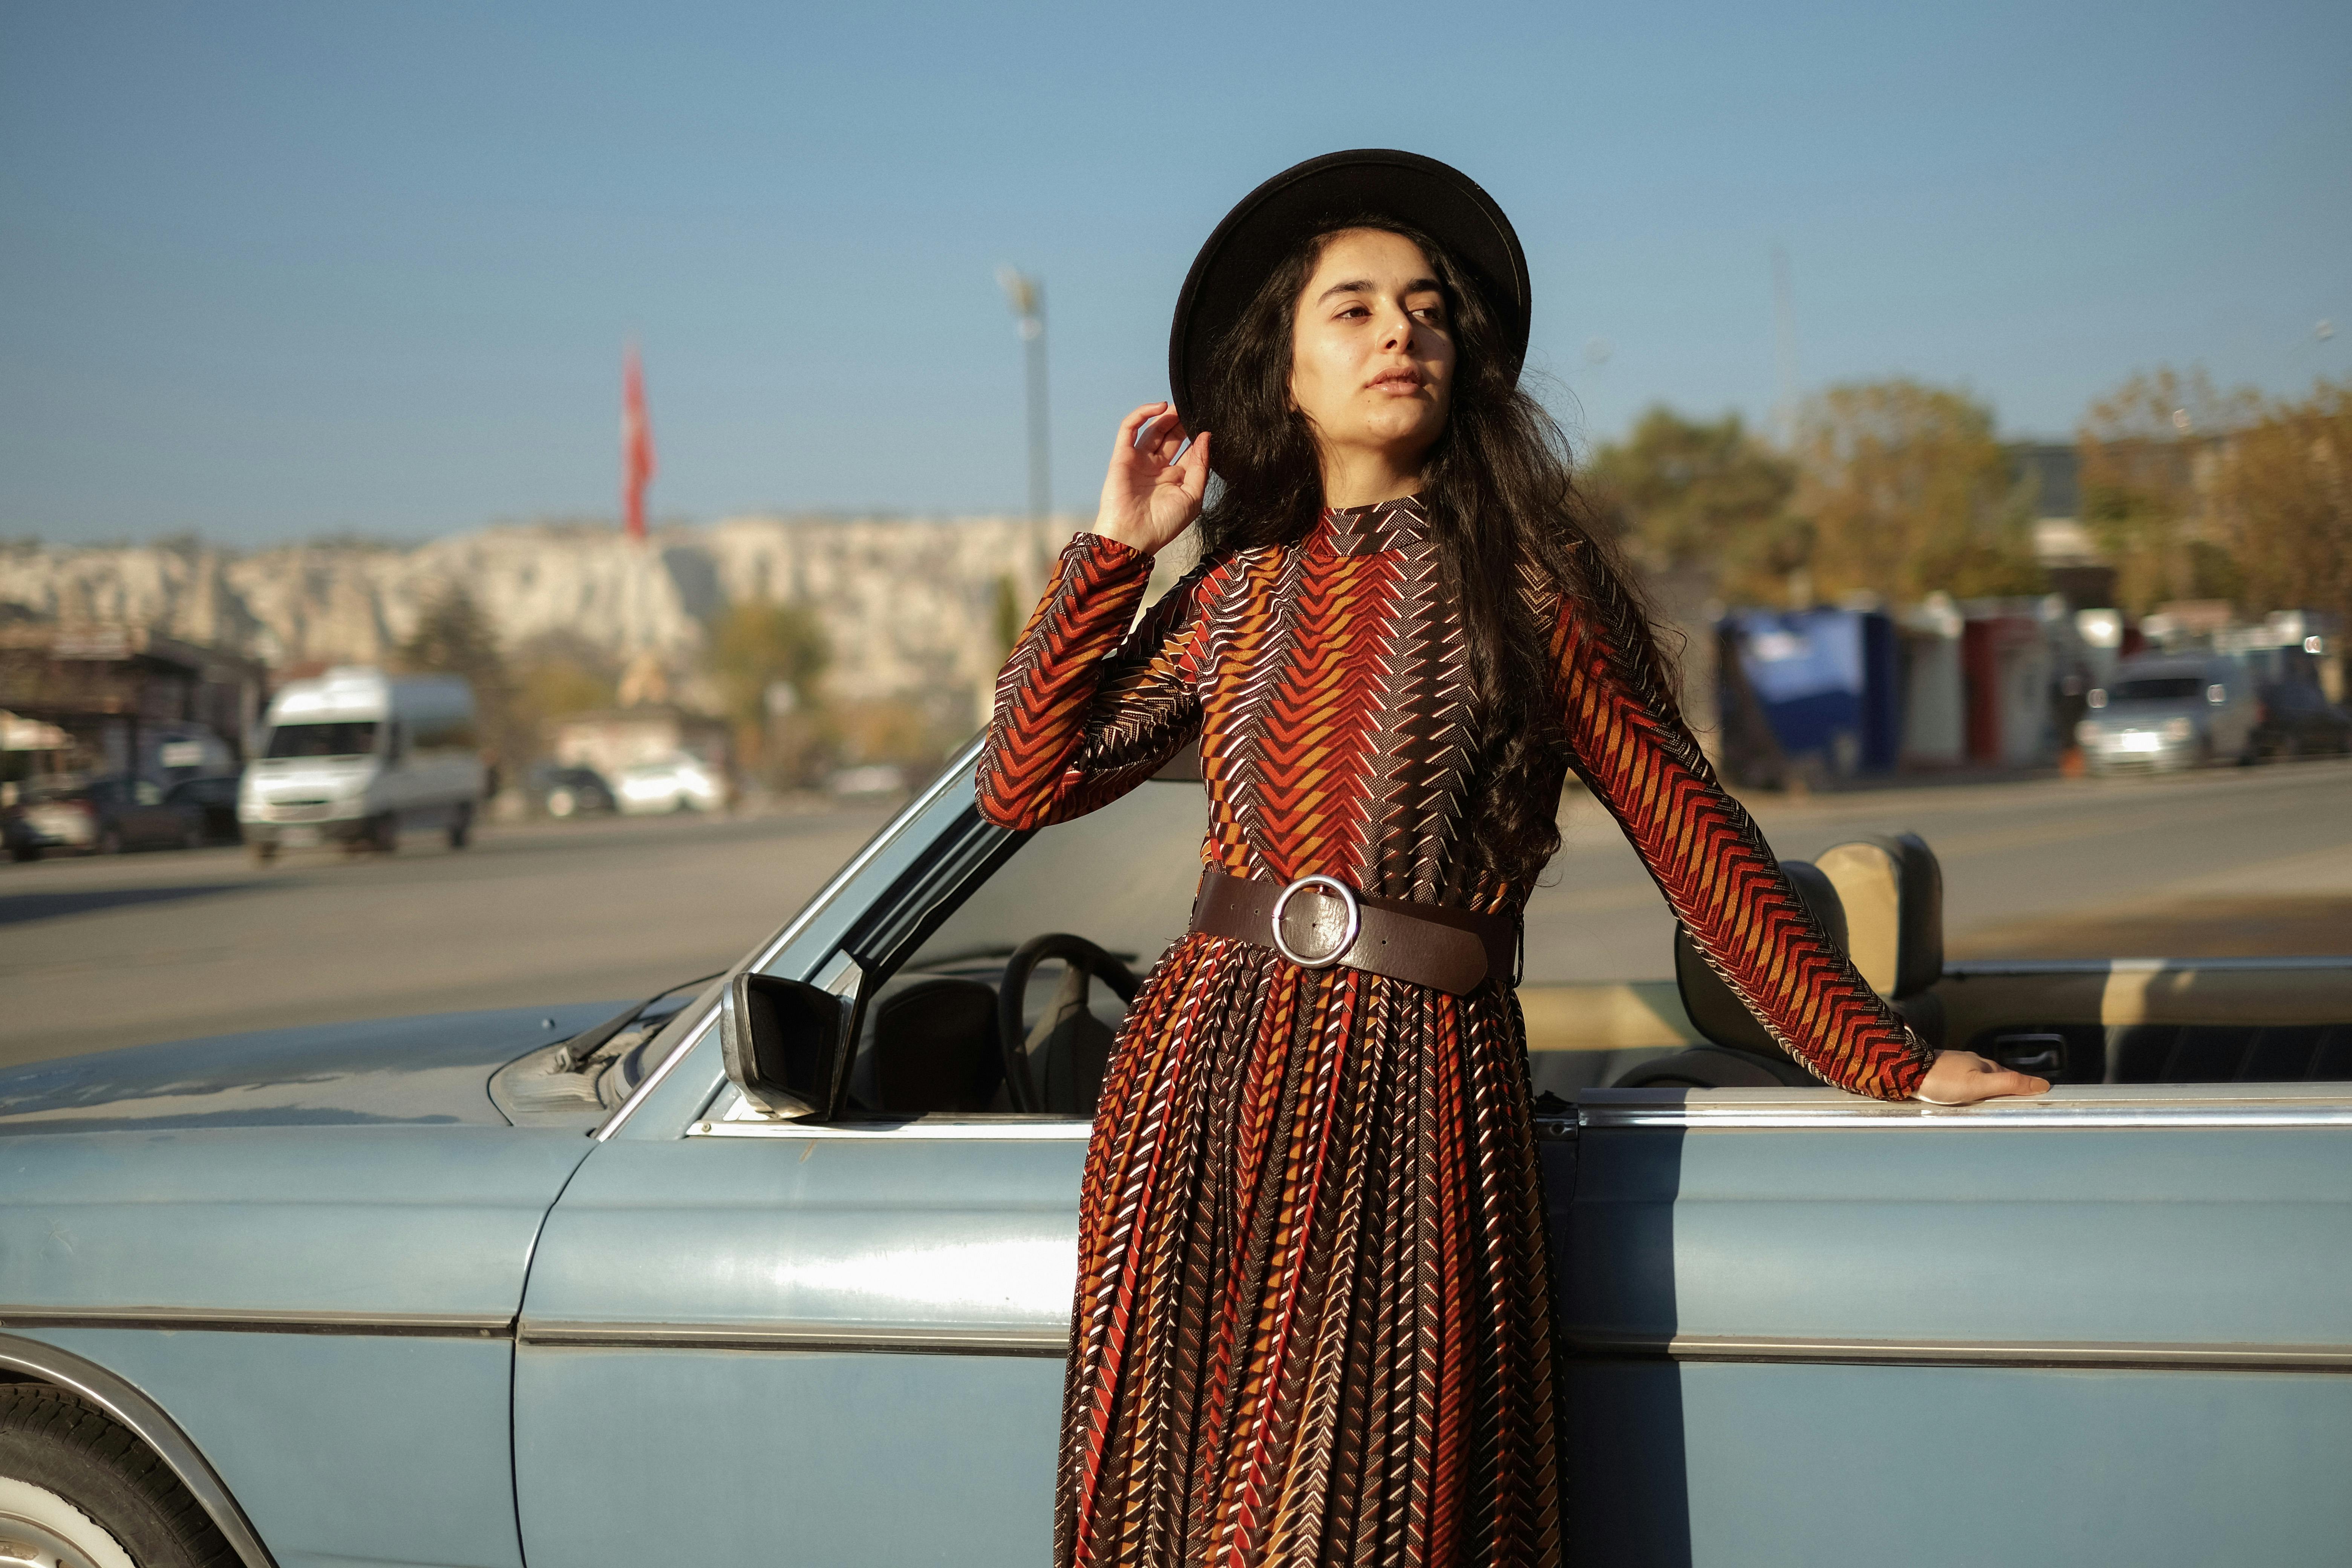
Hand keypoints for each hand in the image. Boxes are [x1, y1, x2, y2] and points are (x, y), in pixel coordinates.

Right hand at [1092, 402, 1208, 554]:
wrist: (1132, 537)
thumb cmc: (1164, 524)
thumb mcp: (1193, 496)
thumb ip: (1201, 466)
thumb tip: (1206, 437)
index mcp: (1176, 479)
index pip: (1189, 451)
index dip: (1199, 438)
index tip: (1210, 424)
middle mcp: (1158, 468)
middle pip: (1172, 437)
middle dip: (1183, 423)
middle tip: (1195, 409)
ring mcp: (1139, 461)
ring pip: (1154, 430)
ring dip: (1167, 416)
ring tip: (1181, 405)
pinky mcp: (1123, 456)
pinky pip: (1129, 428)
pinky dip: (1142, 414)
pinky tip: (1160, 407)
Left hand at [1914, 1050, 2050, 1104]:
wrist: (1905, 1071)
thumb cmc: (1941, 1080)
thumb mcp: (1979, 1085)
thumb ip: (2009, 1084)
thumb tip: (2041, 1084)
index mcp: (1985, 1066)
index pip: (2014, 1078)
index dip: (2026, 1088)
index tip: (2039, 1098)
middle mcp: (1973, 1063)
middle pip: (1997, 1080)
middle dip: (2007, 1091)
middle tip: (2016, 1107)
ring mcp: (1957, 1067)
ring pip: (1980, 1081)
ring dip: (1987, 1093)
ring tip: (1992, 1107)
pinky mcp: (1943, 1073)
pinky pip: (1964, 1084)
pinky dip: (1970, 1092)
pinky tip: (1966, 1100)